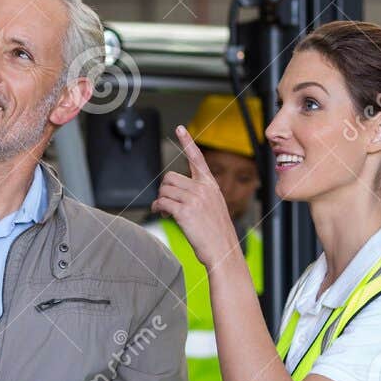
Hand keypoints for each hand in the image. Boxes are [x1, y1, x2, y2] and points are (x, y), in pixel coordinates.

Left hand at [152, 125, 243, 273]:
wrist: (224, 251)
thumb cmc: (217, 234)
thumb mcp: (213, 207)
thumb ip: (199, 195)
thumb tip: (176, 193)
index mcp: (211, 185)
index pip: (197, 158)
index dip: (187, 142)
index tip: (180, 129)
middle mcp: (203, 188)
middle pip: (170, 177)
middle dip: (164, 189)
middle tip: (165, 203)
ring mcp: (195, 199)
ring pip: (164, 189)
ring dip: (159, 199)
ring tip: (165, 210)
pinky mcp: (185, 211)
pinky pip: (162, 202)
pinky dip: (157, 207)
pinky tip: (161, 213)